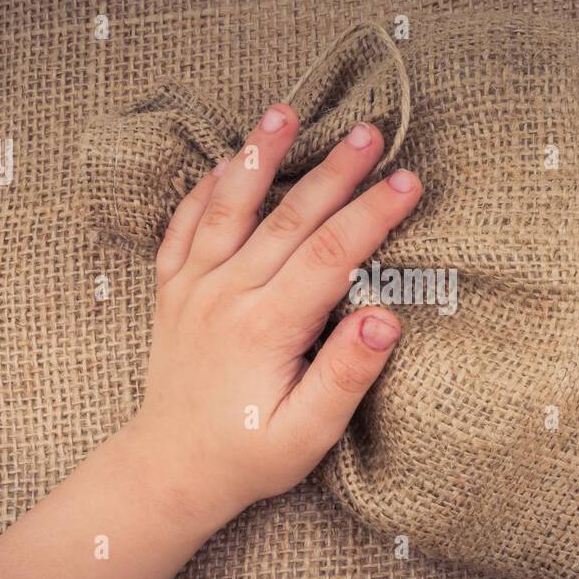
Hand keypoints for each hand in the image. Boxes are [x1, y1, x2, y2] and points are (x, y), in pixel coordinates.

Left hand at [121, 104, 421, 527]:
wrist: (170, 468)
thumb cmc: (249, 455)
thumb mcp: (307, 434)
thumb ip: (345, 375)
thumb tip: (383, 319)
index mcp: (267, 327)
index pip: (330, 255)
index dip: (372, 214)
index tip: (408, 180)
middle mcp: (226, 295)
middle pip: (289, 218)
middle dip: (335, 172)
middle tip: (371, 131)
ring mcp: (194, 287)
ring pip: (229, 207)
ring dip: (258, 155)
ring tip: (283, 110)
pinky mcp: (173, 289)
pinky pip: (184, 226)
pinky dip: (203, 189)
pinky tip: (224, 160)